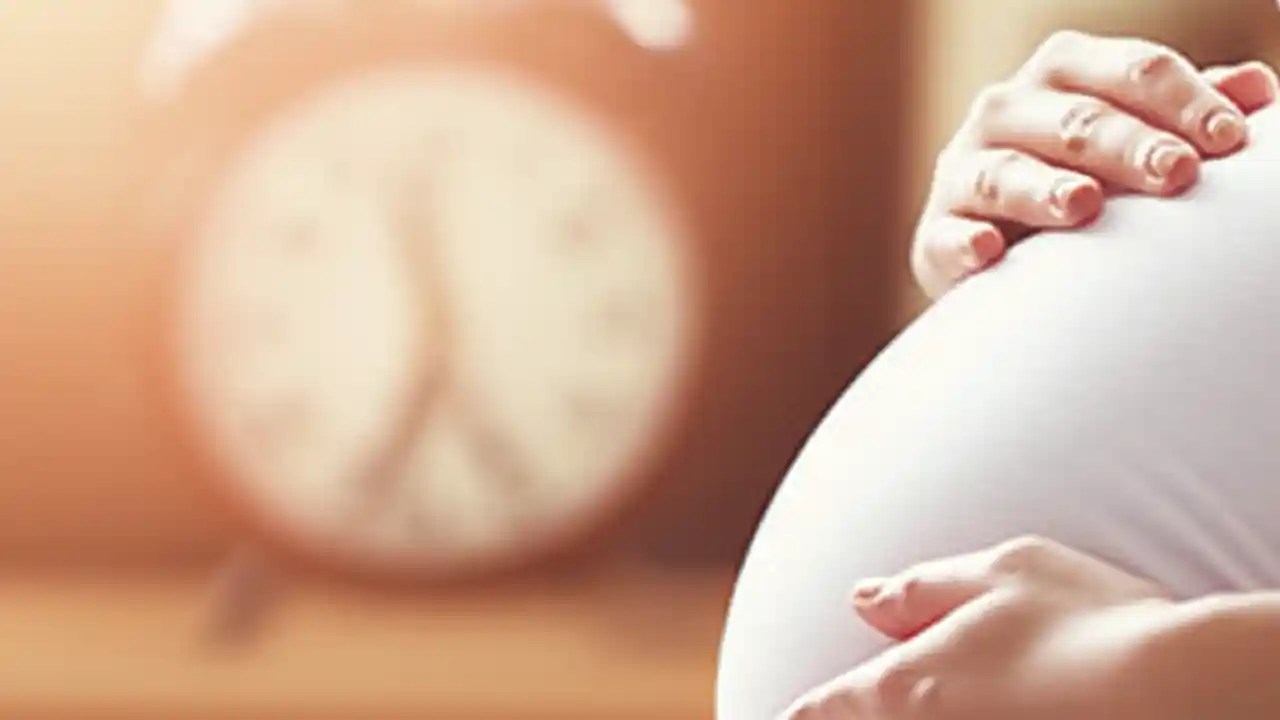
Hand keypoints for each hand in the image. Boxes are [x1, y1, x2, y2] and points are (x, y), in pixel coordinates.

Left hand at [781, 536, 1173, 719]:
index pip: (813, 714)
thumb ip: (920, 590)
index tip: (805, 710)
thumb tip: (861, 598)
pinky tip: (1010, 711)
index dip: (808, 712)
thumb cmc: (1097, 626)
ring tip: (966, 697)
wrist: (1191, 697)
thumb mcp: (1005, 573)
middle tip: (870, 701)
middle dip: (858, 716)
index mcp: (901, 689)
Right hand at [913, 30, 1279, 298]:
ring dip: (1042, 189)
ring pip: (1004, 171)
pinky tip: (988, 250)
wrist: (995, 243)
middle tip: (1177, 173)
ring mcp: (963, 171)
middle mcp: (1004, 111)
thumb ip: (1183, 114)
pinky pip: (946, 235)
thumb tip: (1256, 87)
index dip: (1181, 100)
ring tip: (1084, 206)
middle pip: (1072, 119)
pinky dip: (965, 242)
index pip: (1127, 70)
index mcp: (1060, 73)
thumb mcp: (1131, 138)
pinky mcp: (936, 234)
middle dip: (1126, 145)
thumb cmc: (1076, 177)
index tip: (1228, 138)